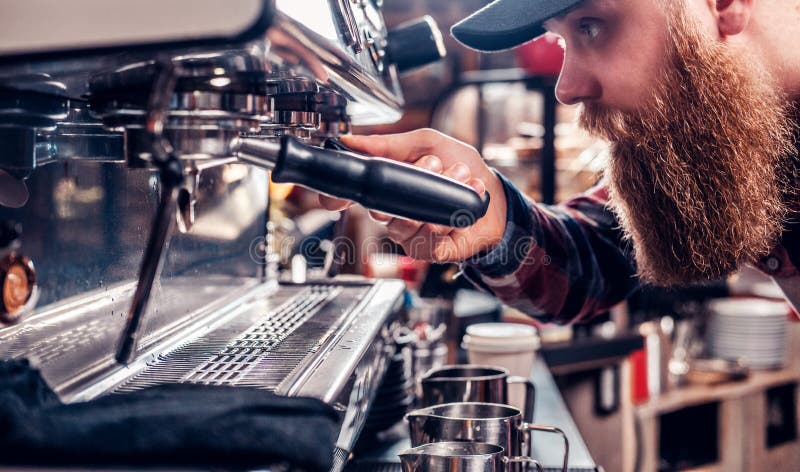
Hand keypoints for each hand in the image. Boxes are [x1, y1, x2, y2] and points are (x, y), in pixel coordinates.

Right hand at [319, 129, 507, 261]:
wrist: (496, 197)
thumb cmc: (464, 170)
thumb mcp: (428, 143)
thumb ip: (391, 143)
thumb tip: (353, 141)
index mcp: (388, 187)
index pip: (348, 198)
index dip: (335, 197)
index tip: (334, 194)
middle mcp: (393, 213)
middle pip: (381, 207)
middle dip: (415, 179)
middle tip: (437, 163)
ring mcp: (409, 235)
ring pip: (406, 223)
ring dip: (437, 196)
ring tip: (461, 178)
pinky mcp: (428, 251)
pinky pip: (427, 240)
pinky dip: (447, 220)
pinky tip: (463, 207)